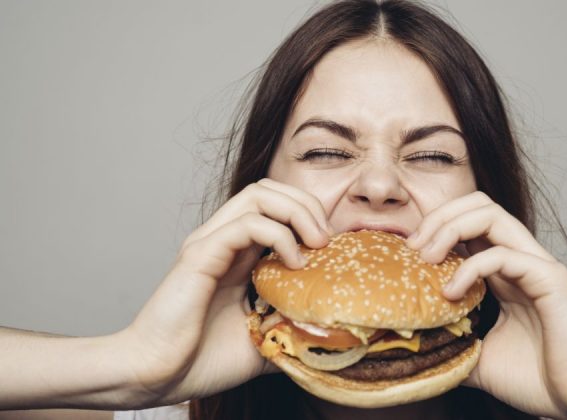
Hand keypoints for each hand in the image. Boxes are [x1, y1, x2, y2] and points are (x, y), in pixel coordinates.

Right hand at [118, 178, 332, 405]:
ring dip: (297, 212)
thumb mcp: (262, 340)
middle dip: (307, 205)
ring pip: (259, 194)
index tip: (333, 248)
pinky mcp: (200, 256)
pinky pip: (246, 224)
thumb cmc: (201, 361)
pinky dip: (279, 235)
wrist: (156, 379)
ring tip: (317, 244)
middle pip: (270, 189)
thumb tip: (327, 327)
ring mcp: (209, 244)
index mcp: (236, 254)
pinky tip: (294, 263)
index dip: (309, 215)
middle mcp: (221, 240)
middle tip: (328, 240)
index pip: (275, 206)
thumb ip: (289, 325)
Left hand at [406, 192, 566, 417]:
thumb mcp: (478, 356)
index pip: (469, 222)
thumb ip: (452, 342)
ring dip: (450, 228)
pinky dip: (470, 267)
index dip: (435, 227)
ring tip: (426, 257)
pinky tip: (451, 292)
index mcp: (505, 271)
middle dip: (439, 217)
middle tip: (412, 248)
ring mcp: (537, 265)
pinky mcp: (550, 279)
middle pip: (478, 204)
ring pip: (491, 214)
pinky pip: (504, 254)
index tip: (407, 254)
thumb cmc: (537, 377)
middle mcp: (522, 259)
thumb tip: (414, 347)